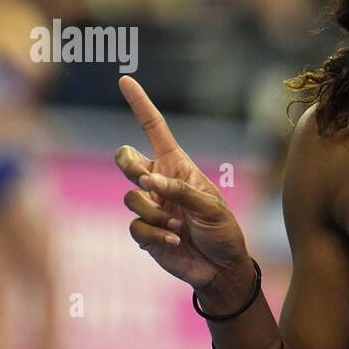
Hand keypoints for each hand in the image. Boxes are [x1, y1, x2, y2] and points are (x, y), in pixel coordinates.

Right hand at [114, 76, 248, 291]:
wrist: (221, 268)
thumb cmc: (223, 232)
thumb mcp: (211, 206)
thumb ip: (181, 191)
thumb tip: (148, 182)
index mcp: (177, 166)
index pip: (154, 130)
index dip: (140, 105)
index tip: (125, 80)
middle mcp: (159, 182)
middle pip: (125, 159)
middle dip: (128, 164)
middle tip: (145, 179)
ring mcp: (149, 207)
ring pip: (130, 197)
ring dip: (154, 211)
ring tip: (177, 224)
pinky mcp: (144, 231)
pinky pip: (135, 226)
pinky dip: (155, 233)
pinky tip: (174, 239)